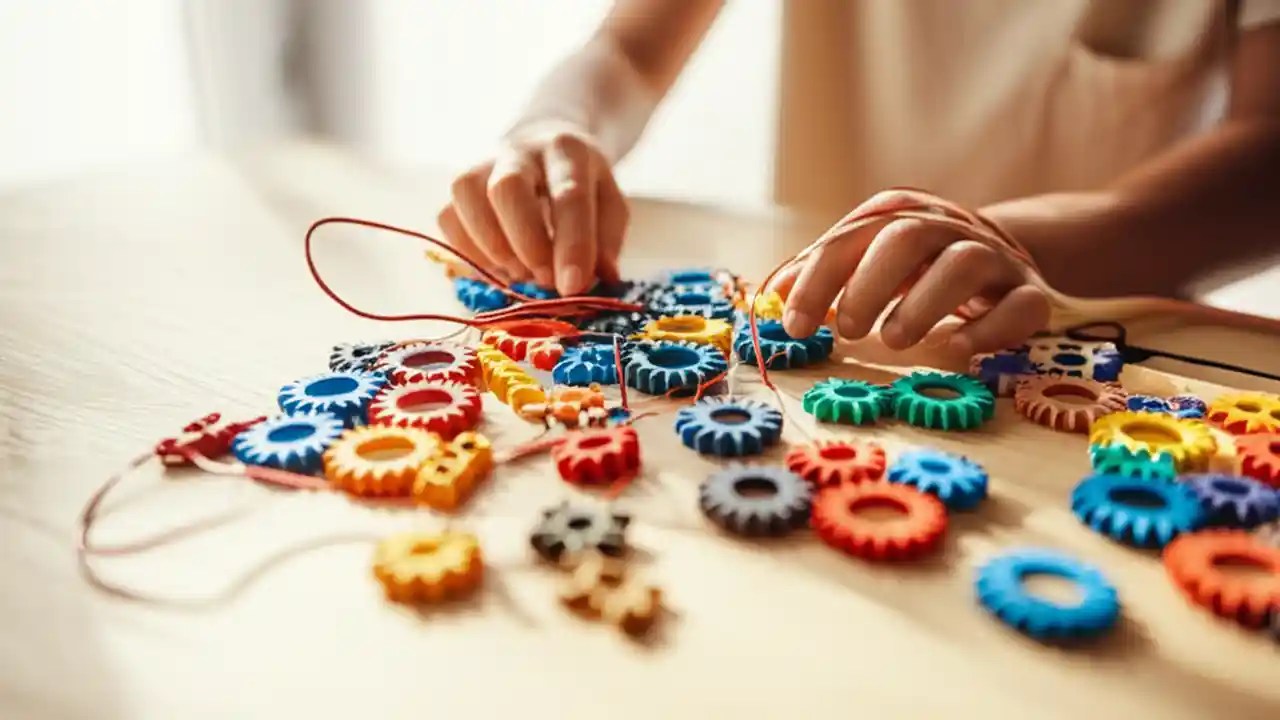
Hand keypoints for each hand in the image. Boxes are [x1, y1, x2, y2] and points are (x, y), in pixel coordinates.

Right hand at [437, 119, 628, 295]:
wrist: (542, 143)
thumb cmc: (580, 182)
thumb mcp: (609, 203)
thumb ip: (607, 241)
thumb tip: (601, 280)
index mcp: (568, 151)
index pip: (569, 197)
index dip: (571, 246)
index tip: (572, 287)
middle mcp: (520, 151)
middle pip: (507, 188)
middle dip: (526, 245)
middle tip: (546, 279)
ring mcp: (482, 164)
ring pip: (467, 196)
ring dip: (493, 248)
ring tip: (522, 273)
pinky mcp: (458, 185)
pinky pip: (448, 218)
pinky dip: (470, 252)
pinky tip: (498, 266)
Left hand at [775, 191, 1050, 355]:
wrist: (1003, 247)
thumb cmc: (915, 262)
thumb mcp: (868, 256)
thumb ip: (823, 272)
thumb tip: (771, 297)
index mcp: (899, 215)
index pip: (850, 239)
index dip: (817, 281)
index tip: (793, 324)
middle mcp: (946, 228)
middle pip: (906, 239)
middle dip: (870, 285)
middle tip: (851, 330)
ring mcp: (992, 258)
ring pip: (964, 265)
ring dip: (924, 305)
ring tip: (896, 339)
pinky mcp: (1029, 292)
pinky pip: (1018, 306)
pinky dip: (987, 331)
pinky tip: (955, 348)